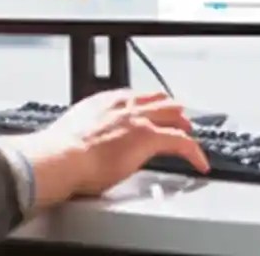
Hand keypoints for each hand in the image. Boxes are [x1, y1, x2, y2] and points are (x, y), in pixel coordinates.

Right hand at [5, 89, 209, 206]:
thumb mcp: (74, 132)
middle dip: (171, 111)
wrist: (61, 157)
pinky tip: (200, 162)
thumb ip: (85, 132)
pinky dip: (194, 152)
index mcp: (104, 102)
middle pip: (159, 101)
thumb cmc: (59, 151)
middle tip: (179, 120)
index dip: (148, 105)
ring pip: (174, 116)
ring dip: (184, 126)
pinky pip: (182, 142)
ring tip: (192, 136)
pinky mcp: (150, 137)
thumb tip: (82, 145)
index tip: (151, 111)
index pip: (135, 97)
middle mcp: (125, 105)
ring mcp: (139, 119)